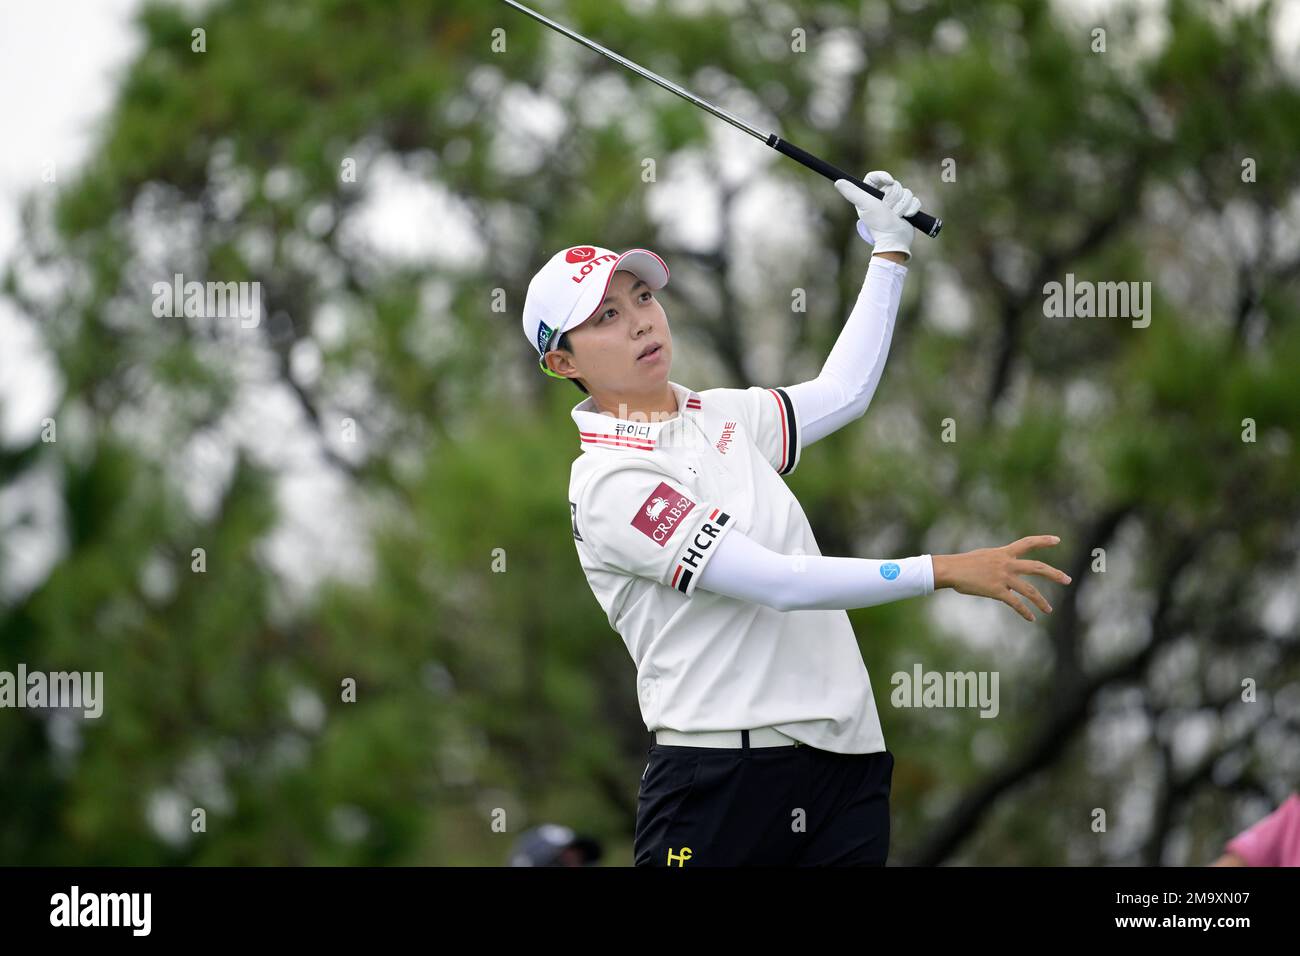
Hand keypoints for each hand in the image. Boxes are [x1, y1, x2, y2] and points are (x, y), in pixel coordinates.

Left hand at [834, 170, 921, 259]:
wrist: (894, 239)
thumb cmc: (878, 223)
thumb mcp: (865, 205)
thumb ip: (852, 192)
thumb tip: (838, 182)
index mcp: (870, 195)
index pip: (875, 177)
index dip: (883, 176)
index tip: (889, 181)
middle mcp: (883, 198)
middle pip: (894, 184)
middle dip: (894, 197)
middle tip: (888, 209)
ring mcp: (896, 203)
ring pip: (906, 192)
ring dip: (902, 205)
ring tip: (896, 216)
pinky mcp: (908, 208)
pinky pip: (914, 200)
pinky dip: (912, 209)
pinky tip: (906, 217)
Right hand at [931, 535, 1071, 621]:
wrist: (951, 569)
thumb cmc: (963, 563)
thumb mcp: (984, 556)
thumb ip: (998, 561)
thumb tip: (1006, 570)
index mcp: (1004, 552)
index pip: (1027, 543)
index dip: (1043, 541)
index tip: (1057, 540)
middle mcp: (1007, 563)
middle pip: (1037, 567)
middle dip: (1054, 574)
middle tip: (1067, 579)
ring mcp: (1003, 577)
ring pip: (1029, 590)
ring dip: (1041, 601)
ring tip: (1049, 610)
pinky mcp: (997, 591)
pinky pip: (1016, 603)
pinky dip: (1025, 611)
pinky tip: (1031, 618)